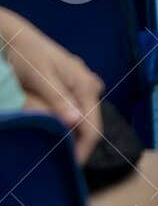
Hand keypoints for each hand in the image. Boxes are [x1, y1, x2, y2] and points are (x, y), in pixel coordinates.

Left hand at [0, 8, 102, 163]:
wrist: (16, 36)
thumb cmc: (27, 55)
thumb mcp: (40, 78)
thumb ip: (58, 99)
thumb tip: (75, 123)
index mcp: (86, 85)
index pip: (93, 128)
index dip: (83, 151)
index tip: (68, 169)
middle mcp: (90, 84)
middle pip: (90, 124)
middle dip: (77, 144)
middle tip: (56, 161)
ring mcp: (83, 83)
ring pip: (84, 118)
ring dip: (72, 135)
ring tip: (53, 147)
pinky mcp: (74, 84)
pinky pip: (77, 109)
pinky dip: (67, 122)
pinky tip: (54, 129)